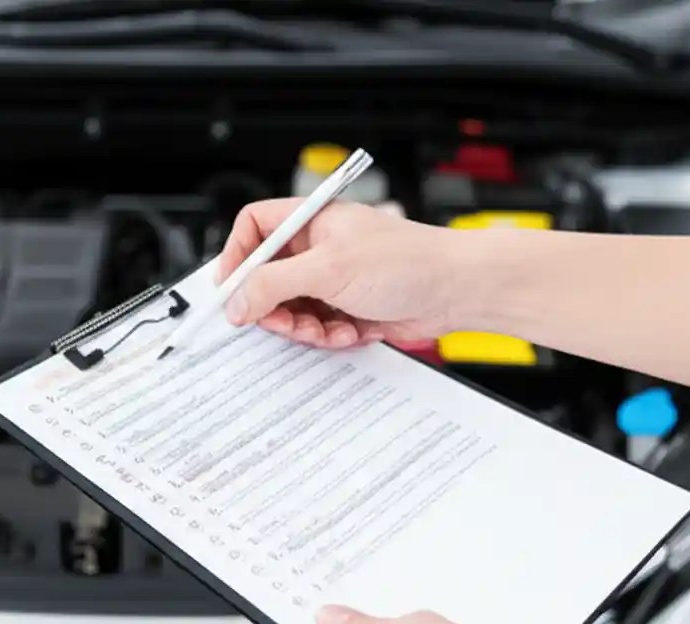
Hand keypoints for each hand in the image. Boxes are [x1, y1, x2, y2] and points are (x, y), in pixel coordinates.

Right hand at [216, 199, 469, 346]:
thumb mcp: (328, 269)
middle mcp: (318, 248)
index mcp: (310, 221)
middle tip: (281, 322)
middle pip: (266, 278)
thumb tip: (236, 302)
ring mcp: (332, 279)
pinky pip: (317, 327)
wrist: (458, 290)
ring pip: (290, 309)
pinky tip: (348, 332)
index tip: (230, 288)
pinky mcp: (347, 308)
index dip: (237, 256)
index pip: (254, 228)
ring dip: (302, 326)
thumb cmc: (408, 261)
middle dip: (272, 306)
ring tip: (325, 329)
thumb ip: (273, 285)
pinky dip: (327, 336)